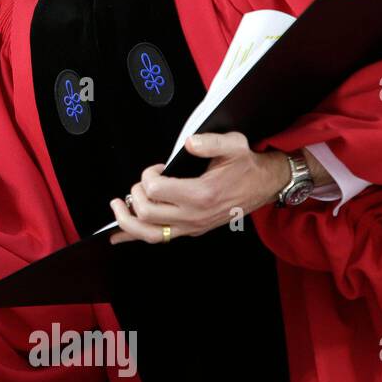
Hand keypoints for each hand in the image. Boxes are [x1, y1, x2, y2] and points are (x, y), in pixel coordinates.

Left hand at [109, 132, 289, 243]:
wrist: (264, 185)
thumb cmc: (246, 165)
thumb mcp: (234, 145)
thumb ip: (210, 142)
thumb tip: (189, 143)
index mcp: (201, 194)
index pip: (156, 189)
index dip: (148, 175)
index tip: (157, 169)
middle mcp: (194, 215)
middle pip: (146, 213)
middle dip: (135, 194)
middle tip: (140, 184)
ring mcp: (191, 226)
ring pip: (149, 234)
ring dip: (127, 221)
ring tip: (117, 206)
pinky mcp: (190, 231)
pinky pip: (158, 239)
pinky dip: (135, 236)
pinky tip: (118, 236)